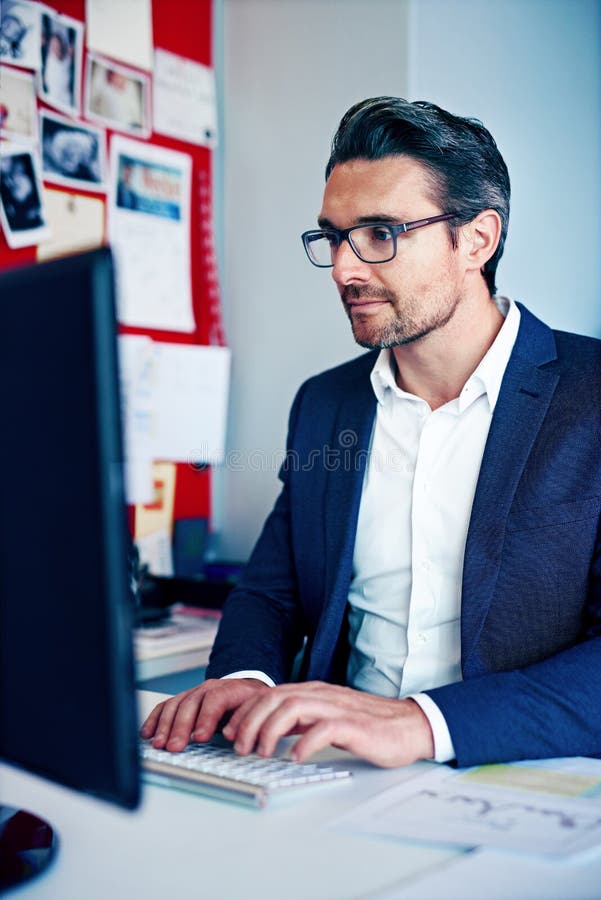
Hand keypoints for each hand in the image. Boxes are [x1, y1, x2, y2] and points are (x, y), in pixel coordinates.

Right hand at [139, 678, 269, 751]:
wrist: (244, 690)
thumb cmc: (250, 704)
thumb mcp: (256, 711)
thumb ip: (247, 723)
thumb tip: (236, 738)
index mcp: (230, 689)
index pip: (215, 700)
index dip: (206, 718)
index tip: (200, 738)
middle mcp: (209, 688)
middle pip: (191, 703)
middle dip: (180, 727)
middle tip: (174, 747)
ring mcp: (194, 693)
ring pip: (175, 705)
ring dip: (165, 726)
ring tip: (159, 744)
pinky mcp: (183, 700)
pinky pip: (165, 706)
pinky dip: (155, 719)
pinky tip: (148, 733)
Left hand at [222, 682, 434, 766]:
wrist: (408, 726)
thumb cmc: (368, 724)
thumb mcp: (326, 717)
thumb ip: (301, 719)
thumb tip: (270, 730)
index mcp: (313, 692)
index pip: (270, 694)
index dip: (246, 712)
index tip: (230, 732)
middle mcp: (322, 695)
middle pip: (276, 698)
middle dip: (250, 721)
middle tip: (239, 747)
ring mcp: (337, 708)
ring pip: (293, 707)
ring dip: (270, 730)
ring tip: (261, 752)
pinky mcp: (354, 725)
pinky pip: (324, 729)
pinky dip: (304, 742)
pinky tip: (295, 757)